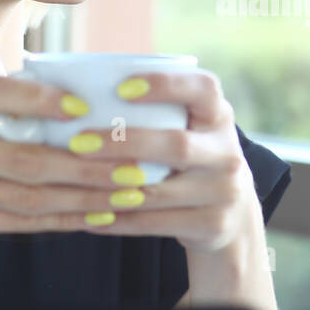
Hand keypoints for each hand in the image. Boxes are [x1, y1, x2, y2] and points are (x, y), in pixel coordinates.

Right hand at [0, 75, 166, 257]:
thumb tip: (73, 105)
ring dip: (84, 196)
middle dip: (87, 164)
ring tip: (126, 193)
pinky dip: (61, 219)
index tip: (81, 108)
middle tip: (131, 164)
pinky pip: (18, 222)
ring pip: (28, 195)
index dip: (38, 100)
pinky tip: (94, 216)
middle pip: (26, 157)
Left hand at [60, 69, 263, 254]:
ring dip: (113, 187)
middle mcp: (228, 152)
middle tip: (79, 142)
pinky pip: (157, 223)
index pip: (203, 89)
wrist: (232, 215)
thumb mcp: (191, 129)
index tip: (122, 88)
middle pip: (177, 146)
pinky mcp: (214, 224)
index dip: (165, 85)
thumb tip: (83, 95)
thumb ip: (160, 112)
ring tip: (76, 180)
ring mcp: (225, 191)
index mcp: (219, 116)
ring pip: (161, 191)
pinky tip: (91, 216)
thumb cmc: (192, 159)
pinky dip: (120, 221)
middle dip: (125, 143)